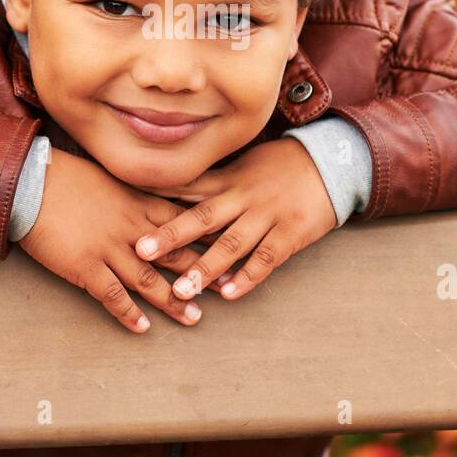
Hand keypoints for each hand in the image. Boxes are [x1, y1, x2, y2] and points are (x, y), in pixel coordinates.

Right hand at [16, 148, 210, 333]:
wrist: (31, 182)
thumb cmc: (69, 175)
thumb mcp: (111, 176)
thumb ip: (136, 190)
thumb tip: (155, 195)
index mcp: (139, 203)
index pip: (186, 222)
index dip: (211, 236)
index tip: (235, 245)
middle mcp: (131, 228)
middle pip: (176, 255)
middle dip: (204, 273)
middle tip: (229, 288)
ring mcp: (109, 249)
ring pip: (149, 280)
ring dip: (173, 301)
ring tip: (194, 318)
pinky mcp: (85, 266)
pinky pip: (112, 295)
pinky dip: (128, 313)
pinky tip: (141, 328)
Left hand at [133, 138, 336, 301]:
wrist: (331, 162)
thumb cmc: (280, 165)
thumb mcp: (244, 164)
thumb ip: (212, 180)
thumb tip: (170, 187)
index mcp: (229, 179)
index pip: (187, 187)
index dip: (156, 194)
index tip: (125, 202)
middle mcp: (243, 197)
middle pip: (202, 217)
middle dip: (171, 235)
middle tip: (141, 251)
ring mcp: (267, 216)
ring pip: (232, 244)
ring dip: (205, 268)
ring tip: (182, 289)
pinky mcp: (290, 234)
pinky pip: (266, 259)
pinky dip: (247, 277)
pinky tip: (229, 294)